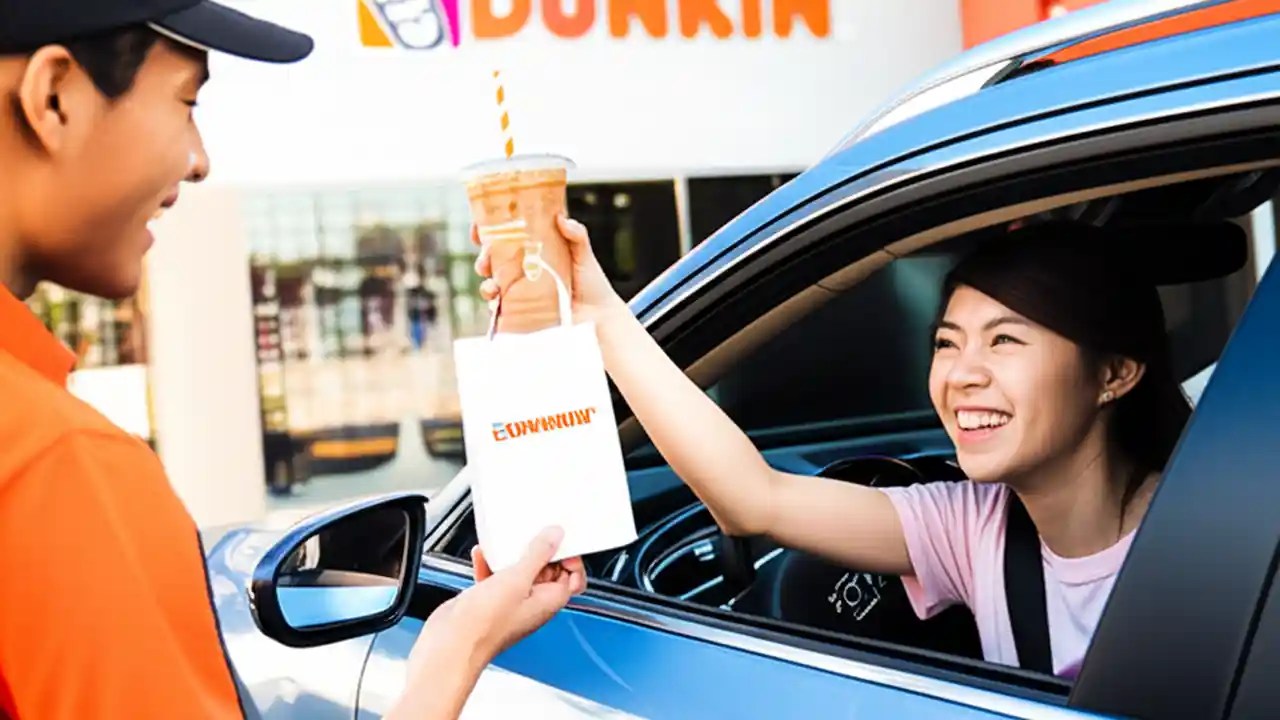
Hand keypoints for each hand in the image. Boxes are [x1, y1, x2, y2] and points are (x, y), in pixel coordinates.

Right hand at [409, 527, 585, 670]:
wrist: (451, 644)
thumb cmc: (485, 625)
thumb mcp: (517, 579)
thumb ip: (538, 555)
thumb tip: (557, 536)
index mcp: (548, 601)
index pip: (572, 576)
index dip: (570, 557)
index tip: (558, 541)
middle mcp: (532, 604)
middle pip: (546, 571)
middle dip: (539, 551)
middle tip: (531, 535)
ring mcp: (510, 602)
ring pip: (519, 572)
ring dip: (513, 556)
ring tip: (506, 541)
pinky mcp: (489, 601)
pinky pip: (495, 577)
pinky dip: (490, 565)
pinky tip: (482, 554)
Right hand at [472, 215, 629, 327]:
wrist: (599, 317)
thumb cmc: (592, 284)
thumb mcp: (584, 255)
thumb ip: (576, 235)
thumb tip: (561, 218)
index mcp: (534, 251)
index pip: (505, 237)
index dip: (487, 231)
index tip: (478, 229)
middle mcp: (524, 270)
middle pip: (493, 259)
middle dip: (482, 257)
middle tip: (485, 260)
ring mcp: (520, 291)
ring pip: (492, 282)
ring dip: (486, 281)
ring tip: (492, 284)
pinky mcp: (520, 311)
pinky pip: (499, 307)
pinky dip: (493, 303)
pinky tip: (496, 301)